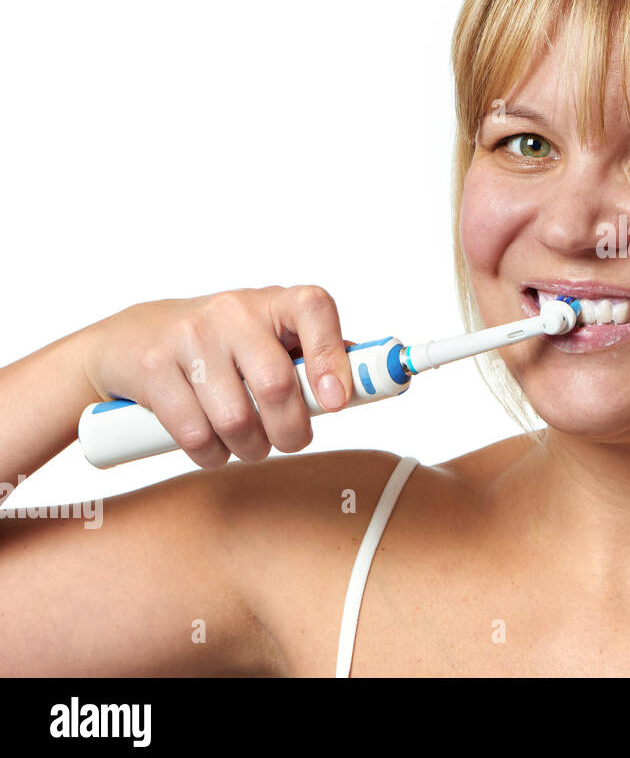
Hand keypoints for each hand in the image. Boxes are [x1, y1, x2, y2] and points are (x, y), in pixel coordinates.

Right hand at [78, 285, 354, 468]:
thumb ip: (316, 355)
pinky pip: (195, 435)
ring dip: (251, 449)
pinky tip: (214, 448)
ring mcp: (188, 336)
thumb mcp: (269, 338)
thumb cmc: (220, 346)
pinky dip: (212, 456)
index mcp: (273, 301)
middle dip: (292, 431)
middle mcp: (232, 311)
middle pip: (277, 385)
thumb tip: (373, 379)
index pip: (315, 308)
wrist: (128, 340)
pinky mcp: (151, 368)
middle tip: (291, 441)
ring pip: (236, 419)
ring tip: (250, 444)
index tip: (337, 402)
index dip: (331, 357)